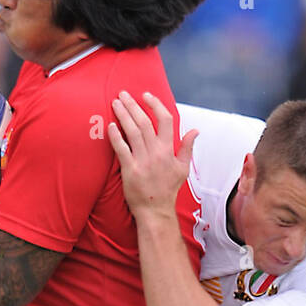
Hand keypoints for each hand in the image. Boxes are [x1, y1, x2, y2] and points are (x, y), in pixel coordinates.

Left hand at [108, 90, 196, 222]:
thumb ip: (187, 147)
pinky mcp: (130, 170)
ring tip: (116, 103)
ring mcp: (142, 161)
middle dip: (133, 105)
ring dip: (123, 115)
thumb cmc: (168, 189)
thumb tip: (195, 131)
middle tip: (123, 94)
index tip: (145, 95)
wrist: (156, 210)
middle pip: (144, 122)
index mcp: (169, 150)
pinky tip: (110, 125)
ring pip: (132, 132)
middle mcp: (156, 153)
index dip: (155, 105)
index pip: (165, 120)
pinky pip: (121, 149)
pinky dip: (115, 136)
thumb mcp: (183, 168)